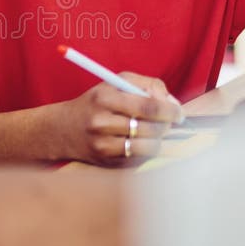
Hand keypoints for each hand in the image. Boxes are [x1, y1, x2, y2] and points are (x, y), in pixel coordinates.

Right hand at [56, 73, 181, 166]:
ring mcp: (103, 145)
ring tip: (153, 131)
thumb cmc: (97, 102)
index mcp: (105, 98)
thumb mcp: (117, 83)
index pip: (148, 106)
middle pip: (150, 128)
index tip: (179, 112)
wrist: (64, 129)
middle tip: (168, 122)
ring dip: (157, 139)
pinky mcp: (107, 162)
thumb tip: (173, 104)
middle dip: (166, 125)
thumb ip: (148, 85)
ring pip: (147, 147)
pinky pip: (139, 159)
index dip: (170, 110)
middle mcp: (102, 122)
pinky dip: (146, 150)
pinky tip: (139, 141)